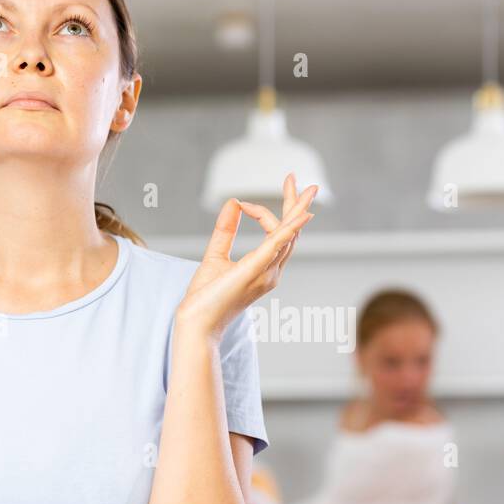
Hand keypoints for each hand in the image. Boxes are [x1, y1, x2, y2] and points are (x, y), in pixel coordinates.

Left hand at [176, 173, 317, 341]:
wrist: (197, 324)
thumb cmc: (206, 298)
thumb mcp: (215, 255)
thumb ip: (225, 230)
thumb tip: (232, 203)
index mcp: (264, 268)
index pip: (274, 233)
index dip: (260, 212)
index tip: (241, 204)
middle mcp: (271, 272)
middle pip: (290, 232)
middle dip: (294, 204)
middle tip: (293, 178)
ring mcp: (266, 273)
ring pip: (288, 236)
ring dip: (297, 211)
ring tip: (306, 190)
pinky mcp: (254, 271)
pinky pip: (276, 246)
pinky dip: (289, 229)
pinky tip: (300, 216)